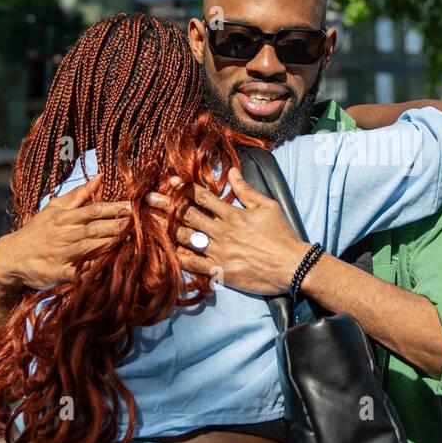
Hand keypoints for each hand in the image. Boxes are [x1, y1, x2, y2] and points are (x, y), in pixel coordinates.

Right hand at [0, 175, 131, 290]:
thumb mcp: (53, 210)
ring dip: (108, 244)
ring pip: (88, 247)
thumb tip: (99, 177)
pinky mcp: (58, 273)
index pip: (92, 210)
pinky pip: (78, 272)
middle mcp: (63, 234)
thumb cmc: (37, 231)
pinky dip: (92, 270)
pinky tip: (108, 268)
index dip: (113, 208)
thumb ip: (78, 195)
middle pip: (94, 228)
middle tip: (137, 223)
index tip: (132, 206)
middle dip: (116, 225)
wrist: (10, 257)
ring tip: (129, 241)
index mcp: (64, 218)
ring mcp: (60, 254)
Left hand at [146, 167, 310, 295]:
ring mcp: (220, 252)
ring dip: (169, 230)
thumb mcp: (268, 206)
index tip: (168, 182)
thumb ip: (246, 189)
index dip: (184, 188)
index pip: (202, 197)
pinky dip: (181, 258)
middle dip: (166, 205)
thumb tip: (231, 171)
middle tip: (148, 199)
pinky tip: (169, 253)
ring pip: (187, 238)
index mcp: (233, 214)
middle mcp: (222, 232)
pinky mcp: (221, 271)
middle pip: (188, 215)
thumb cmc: (282, 235)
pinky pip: (194, 265)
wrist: (293, 266)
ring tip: (151, 223)